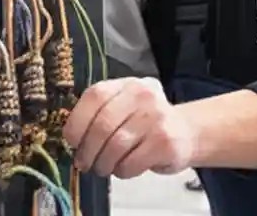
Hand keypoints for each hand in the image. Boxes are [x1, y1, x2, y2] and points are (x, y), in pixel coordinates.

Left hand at [63, 77, 196, 178]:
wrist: (186, 131)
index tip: (73, 142)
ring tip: (103, 168)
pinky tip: (124, 168)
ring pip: (116, 147)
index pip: (94, 97)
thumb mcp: (124, 106)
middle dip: (88, 150)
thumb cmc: (146, 122)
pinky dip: (122, 171)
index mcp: (126, 85)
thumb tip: (70, 138)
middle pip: (102, 125)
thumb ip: (100, 113)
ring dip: (103, 164)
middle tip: (85, 163)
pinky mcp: (166, 142)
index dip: (77, 123)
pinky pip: (131, 162)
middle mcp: (143, 96)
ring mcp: (157, 118)